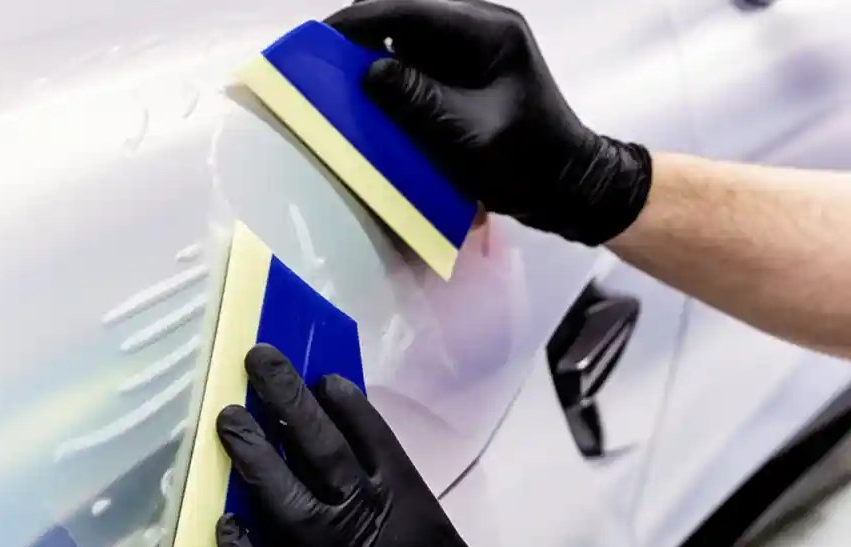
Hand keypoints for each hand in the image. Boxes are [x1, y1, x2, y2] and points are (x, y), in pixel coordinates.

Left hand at [214, 344, 559, 546]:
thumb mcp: (439, 545)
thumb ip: (398, 504)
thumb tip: (358, 469)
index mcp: (409, 504)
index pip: (368, 434)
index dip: (339, 400)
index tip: (317, 375)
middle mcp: (368, 523)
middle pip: (318, 445)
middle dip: (284, 396)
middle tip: (258, 361)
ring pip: (280, 495)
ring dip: (251, 452)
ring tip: (228, 420)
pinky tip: (220, 526)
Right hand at [327, 0, 651, 245]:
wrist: (568, 187)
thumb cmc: (528, 163)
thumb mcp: (468, 135)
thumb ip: (418, 100)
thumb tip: (368, 71)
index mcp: (489, 32)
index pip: (411, 10)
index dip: (361, 20)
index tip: (319, 37)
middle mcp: (482, 28)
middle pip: (407, 16)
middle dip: (364, 34)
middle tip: (324, 61)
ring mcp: (476, 48)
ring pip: (410, 37)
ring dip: (377, 55)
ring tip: (340, 79)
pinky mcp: (469, 71)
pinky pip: (421, 61)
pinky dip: (395, 74)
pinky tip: (374, 97)